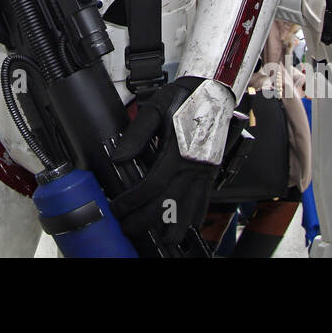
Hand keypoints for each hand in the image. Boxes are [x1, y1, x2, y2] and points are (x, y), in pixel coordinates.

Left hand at [109, 76, 230, 245]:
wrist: (213, 91)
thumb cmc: (183, 97)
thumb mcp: (155, 109)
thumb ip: (136, 134)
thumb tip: (119, 157)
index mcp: (178, 150)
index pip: (152, 185)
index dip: (133, 200)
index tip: (118, 207)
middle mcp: (194, 164)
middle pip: (169, 202)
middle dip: (147, 220)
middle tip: (130, 228)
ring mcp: (206, 170)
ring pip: (191, 206)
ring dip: (177, 227)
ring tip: (165, 241)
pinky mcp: (212, 170)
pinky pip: (206, 198)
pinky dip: (199, 215)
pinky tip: (191, 225)